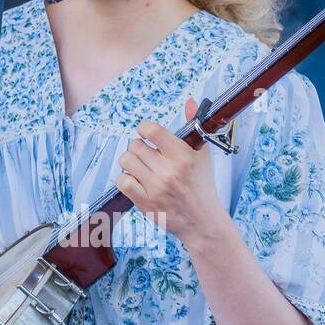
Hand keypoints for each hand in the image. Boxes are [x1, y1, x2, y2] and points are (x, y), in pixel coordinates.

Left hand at [116, 97, 225, 244]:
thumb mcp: (202, 155)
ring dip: (131, 163)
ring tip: (142, 168)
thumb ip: (193, 126)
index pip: (152, 130)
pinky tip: (136, 181)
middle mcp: (169, 172)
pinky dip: (126, 179)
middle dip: (139, 149)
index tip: (148, 135)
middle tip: (148, 156)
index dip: (145, 129)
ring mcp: (156, 188)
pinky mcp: (146, 203)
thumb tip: (190, 102)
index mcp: (183, 156)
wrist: (203, 221)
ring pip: (126, 161)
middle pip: (135, 146)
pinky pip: (122, 181)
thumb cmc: (202, 185)